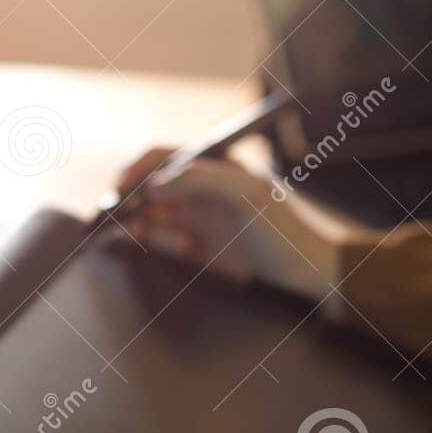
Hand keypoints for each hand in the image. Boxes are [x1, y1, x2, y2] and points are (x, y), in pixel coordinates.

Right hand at [111, 147, 374, 302]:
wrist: (308, 276)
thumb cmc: (284, 230)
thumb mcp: (245, 194)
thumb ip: (199, 179)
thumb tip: (154, 184)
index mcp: (212, 166)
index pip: (162, 156)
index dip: (137, 167)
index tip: (122, 186)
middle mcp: (199, 190)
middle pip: (148, 187)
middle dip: (135, 201)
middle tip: (135, 221)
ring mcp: (196, 221)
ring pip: (150, 217)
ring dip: (146, 227)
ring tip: (176, 242)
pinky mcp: (195, 252)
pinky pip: (159, 243)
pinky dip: (151, 244)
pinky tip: (165, 248)